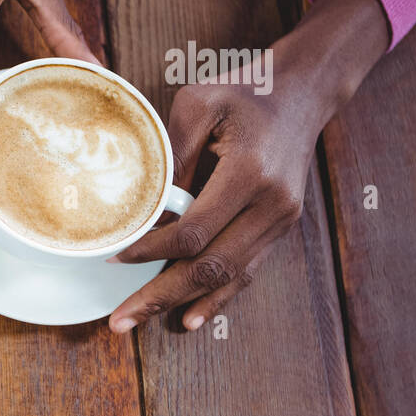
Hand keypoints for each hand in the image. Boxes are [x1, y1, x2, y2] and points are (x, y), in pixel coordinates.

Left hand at [108, 0, 390, 331]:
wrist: (300, 95)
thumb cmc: (241, 94)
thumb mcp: (198, 105)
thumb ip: (171, 154)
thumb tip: (142, 206)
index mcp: (249, 174)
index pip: (194, 231)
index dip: (152, 250)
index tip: (116, 257)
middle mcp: (271, 206)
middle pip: (210, 266)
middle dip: (160, 295)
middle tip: (119, 320)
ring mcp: (281, 221)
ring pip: (228, 275)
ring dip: (180, 302)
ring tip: (138, 321)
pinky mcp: (280, 228)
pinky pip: (246, 271)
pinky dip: (217, 298)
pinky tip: (189, 320)